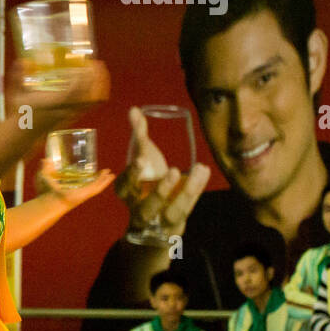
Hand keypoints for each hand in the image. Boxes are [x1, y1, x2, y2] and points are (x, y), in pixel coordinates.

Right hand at [8, 59, 110, 131]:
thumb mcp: (16, 94)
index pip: (73, 91)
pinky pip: (92, 104)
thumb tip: (22, 61)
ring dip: (99, 84)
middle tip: (94, 63)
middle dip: (95, 77)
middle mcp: (65, 109)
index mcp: (52, 103)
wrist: (26, 133)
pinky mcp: (75, 115)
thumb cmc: (21, 113)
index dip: (81, 78)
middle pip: (89, 94)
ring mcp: (72, 113)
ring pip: (94, 100)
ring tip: (98, 70)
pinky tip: (94, 81)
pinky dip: (97, 92)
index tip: (82, 65)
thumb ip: (18, 77)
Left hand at [37, 159, 115, 208]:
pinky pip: (98, 187)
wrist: (49, 200)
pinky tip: (110, 177)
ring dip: (104, 180)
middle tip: (106, 172)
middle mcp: (78, 191)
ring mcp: (83, 193)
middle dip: (100, 179)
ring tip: (111, 174)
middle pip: (91, 185)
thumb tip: (45, 159)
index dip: (87, 178)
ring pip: (97, 186)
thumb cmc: (44, 193)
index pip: (80, 183)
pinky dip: (104, 182)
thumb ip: (44, 168)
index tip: (92, 171)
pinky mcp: (87, 194)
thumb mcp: (44, 177)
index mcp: (70, 188)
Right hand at [115, 106, 210, 240]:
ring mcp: (160, 219)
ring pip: (171, 212)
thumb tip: (134, 109)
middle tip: (173, 170)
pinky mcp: (176, 221)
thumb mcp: (141, 156)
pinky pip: (187, 207)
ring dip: (186, 192)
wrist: (151, 214)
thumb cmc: (145, 179)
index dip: (133, 174)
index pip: (126, 184)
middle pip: (147, 206)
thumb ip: (138, 135)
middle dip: (160, 190)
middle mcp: (140, 209)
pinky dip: (197, 188)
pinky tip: (203, 170)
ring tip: (199, 169)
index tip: (142, 160)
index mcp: (126, 191)